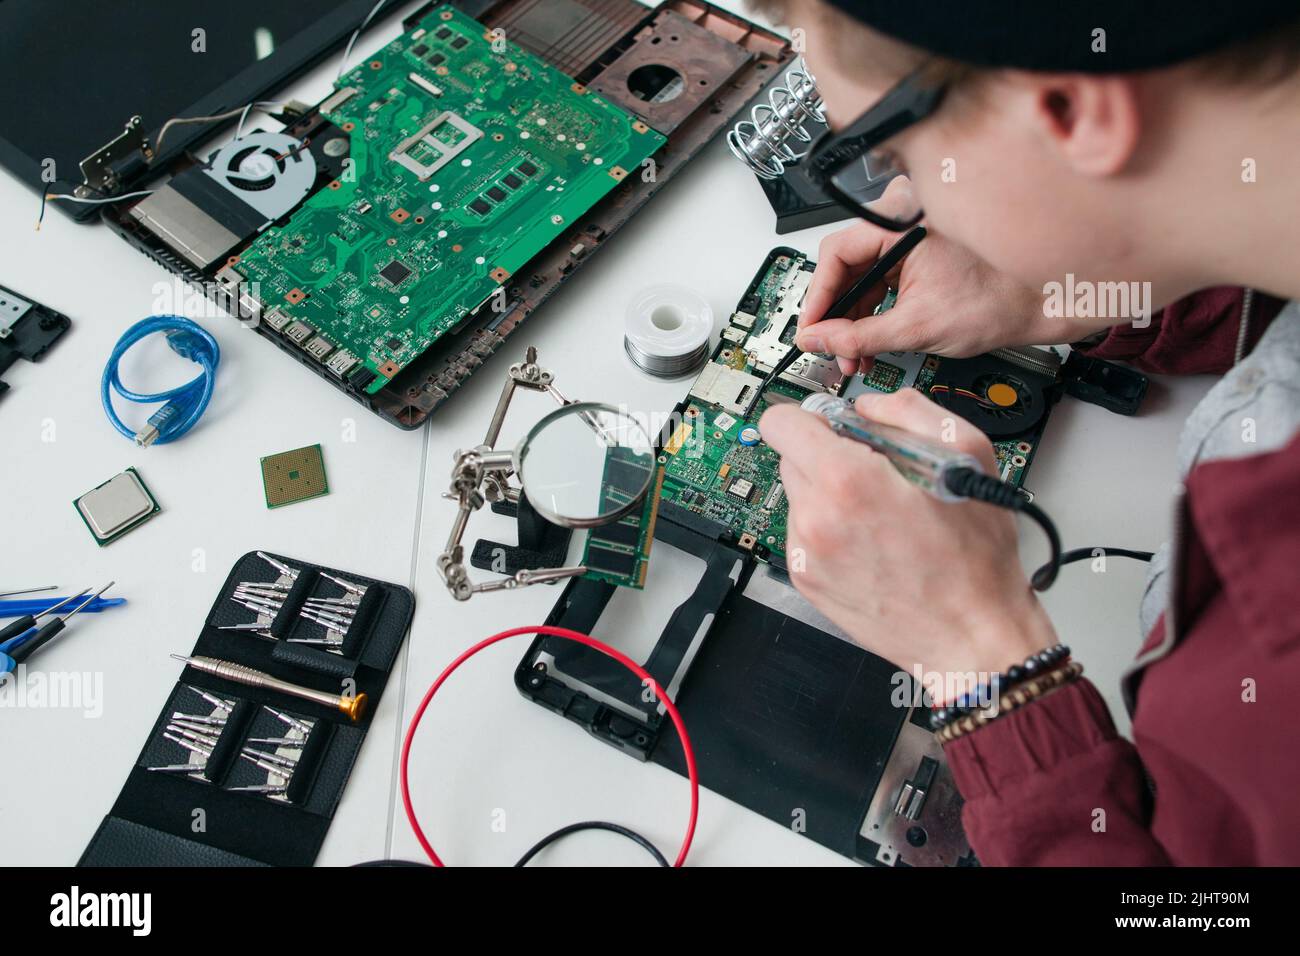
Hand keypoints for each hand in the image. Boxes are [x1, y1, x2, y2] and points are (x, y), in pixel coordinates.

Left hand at [759, 388, 1057, 698]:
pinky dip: (831, 527)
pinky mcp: (807, 580)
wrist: (971, 637)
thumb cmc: (975, 560)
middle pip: (789, 457)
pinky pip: (805, 533)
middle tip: (875, 470)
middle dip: (826, 454)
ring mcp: (806, 554)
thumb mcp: (966, 456)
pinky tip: (872, 540)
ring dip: (829, 493)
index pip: (781, 422)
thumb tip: (869, 405)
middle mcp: (816, 519)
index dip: (809, 415)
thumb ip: (909, 411)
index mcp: (848, 483)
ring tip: (880, 513)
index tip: (831, 423)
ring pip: (798, 496)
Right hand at [796, 221, 1099, 373]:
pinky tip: (869, 343)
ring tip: (853, 356)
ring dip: (852, 321)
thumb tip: (818, 340)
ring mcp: (909, 238)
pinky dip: (871, 314)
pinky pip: (878, 282)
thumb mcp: (916, 327)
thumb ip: (858, 336)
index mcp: (900, 222)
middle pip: (844, 267)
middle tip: (828, 349)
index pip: (835, 254)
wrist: (1039, 303)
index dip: (818, 298)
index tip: (810, 330)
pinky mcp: (916, 255)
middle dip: (836, 317)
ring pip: (860, 279)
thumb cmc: (997, 300)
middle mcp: (902, 221)